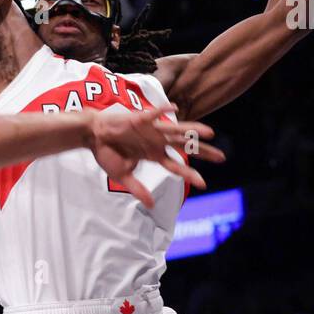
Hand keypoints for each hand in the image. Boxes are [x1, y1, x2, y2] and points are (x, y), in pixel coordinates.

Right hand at [89, 105, 224, 207]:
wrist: (92, 136)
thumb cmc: (106, 154)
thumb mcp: (122, 175)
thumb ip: (138, 189)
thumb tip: (151, 206)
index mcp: (153, 154)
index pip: (176, 166)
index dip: (190, 174)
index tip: (204, 184)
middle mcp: (156, 141)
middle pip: (185, 146)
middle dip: (203, 151)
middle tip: (222, 158)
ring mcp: (150, 129)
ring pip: (176, 130)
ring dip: (192, 131)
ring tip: (210, 133)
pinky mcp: (140, 119)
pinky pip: (153, 113)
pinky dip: (163, 111)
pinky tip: (175, 108)